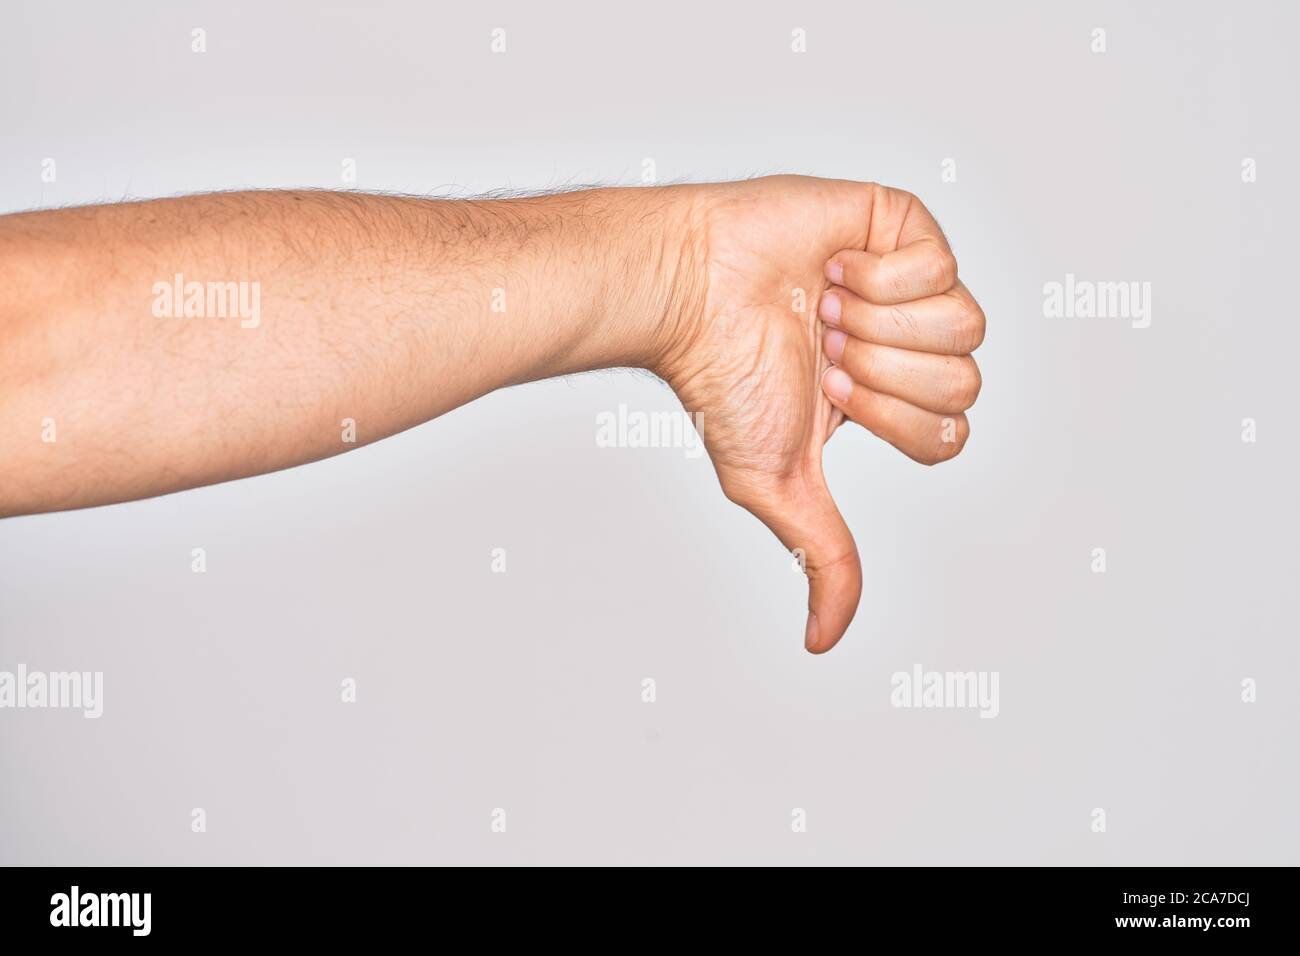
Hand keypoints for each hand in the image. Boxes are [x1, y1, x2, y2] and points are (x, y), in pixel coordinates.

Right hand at [659, 176, 984, 653]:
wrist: (692, 291)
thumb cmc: (721, 378)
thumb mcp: (777, 485)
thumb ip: (824, 557)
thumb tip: (825, 641)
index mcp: (886, 402)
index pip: (950, 432)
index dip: (892, 418)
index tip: (827, 391)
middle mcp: (906, 345)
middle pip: (966, 382)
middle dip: (884, 373)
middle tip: (825, 350)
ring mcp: (909, 283)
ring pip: (964, 324)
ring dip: (880, 323)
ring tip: (827, 307)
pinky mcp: (902, 225)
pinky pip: (941, 262)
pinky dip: (881, 273)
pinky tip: (835, 267)